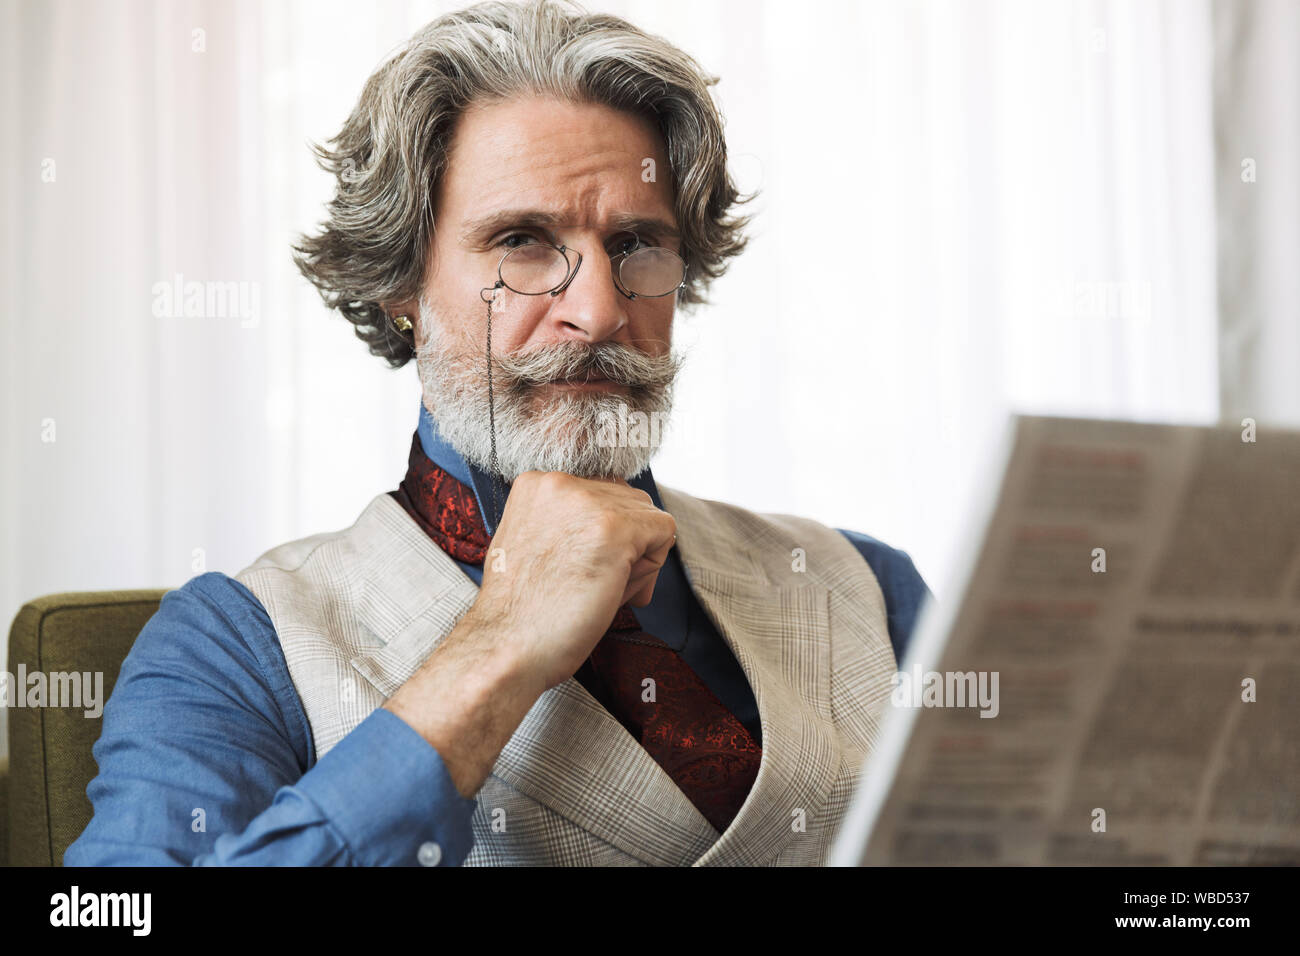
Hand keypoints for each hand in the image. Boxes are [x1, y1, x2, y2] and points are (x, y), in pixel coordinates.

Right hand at [471, 470, 676, 691]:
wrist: (507, 646)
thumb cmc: (523, 611)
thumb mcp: (538, 544)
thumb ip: (573, 524)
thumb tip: (631, 526)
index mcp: (537, 484)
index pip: (600, 493)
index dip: (605, 535)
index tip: (588, 568)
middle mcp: (559, 482)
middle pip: (628, 501)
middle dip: (627, 543)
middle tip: (602, 585)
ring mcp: (588, 502)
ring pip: (648, 516)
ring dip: (639, 555)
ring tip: (605, 589)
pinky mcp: (615, 527)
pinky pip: (664, 531)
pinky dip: (653, 566)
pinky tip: (618, 589)